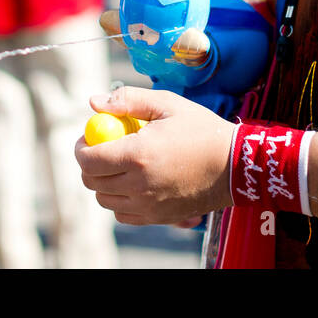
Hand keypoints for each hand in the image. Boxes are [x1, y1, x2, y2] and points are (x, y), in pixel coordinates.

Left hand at [74, 85, 234, 225]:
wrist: (235, 165)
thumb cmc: (201, 130)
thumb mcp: (167, 103)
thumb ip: (128, 99)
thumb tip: (94, 102)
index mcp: (138, 155)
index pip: (88, 159)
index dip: (82, 147)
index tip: (90, 135)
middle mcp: (139, 186)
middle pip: (91, 181)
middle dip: (90, 162)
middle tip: (103, 147)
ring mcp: (148, 206)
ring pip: (104, 199)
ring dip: (104, 181)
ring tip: (122, 163)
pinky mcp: (157, 218)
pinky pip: (122, 213)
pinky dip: (120, 199)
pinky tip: (135, 181)